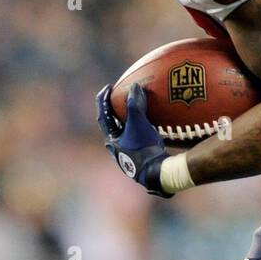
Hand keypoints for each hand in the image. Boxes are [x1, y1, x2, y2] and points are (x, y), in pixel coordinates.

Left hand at [96, 82, 171, 197]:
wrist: (157, 172)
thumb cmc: (144, 148)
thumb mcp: (139, 123)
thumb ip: (135, 104)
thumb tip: (134, 86)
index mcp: (111, 140)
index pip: (103, 115)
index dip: (104, 100)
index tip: (108, 87)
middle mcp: (116, 149)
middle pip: (111, 126)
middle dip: (113, 112)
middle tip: (118, 99)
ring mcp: (128, 156)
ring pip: (124, 135)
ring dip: (126, 122)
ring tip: (134, 112)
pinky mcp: (140, 160)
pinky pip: (136, 141)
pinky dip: (140, 131)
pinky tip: (150, 128)